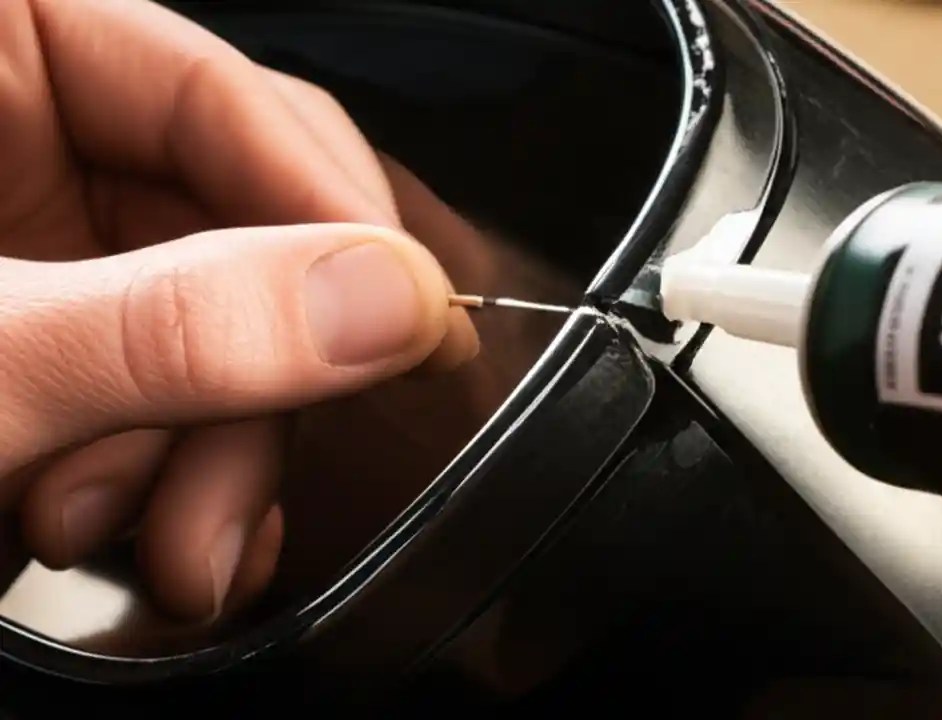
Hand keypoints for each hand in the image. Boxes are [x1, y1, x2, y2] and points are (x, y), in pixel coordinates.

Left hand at [0, 0, 478, 621]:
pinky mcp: (66, 351)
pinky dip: (186, 480)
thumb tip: (386, 302)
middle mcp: (26, 144)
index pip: (214, 89)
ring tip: (164, 548)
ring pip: (228, 333)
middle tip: (245, 489)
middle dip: (254, 388)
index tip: (413, 319)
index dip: (328, 210)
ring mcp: (49, 251)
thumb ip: (181, 324)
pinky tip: (156, 539)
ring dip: (216, 462)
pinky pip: (185, 393)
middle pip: (240, 228)